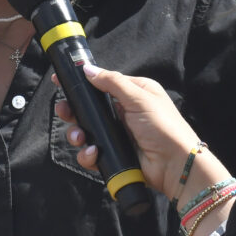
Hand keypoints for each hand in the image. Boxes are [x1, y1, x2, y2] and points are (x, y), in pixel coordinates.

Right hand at [53, 64, 204, 194]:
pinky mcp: (114, 154)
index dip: (82, 83)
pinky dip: (88, 154)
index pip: (101, 84)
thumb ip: (112, 83)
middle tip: (64, 112)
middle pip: (88, 109)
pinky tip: (94, 153)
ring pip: (86, 131)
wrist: (176, 166)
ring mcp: (117, 134)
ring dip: (78, 134)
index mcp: (133, 93)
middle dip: (73, 111)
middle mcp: (123, 112)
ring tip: (79, 138)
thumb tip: (89, 70)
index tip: (60, 81)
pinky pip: (92, 152)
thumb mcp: (140, 98)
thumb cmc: (164, 127)